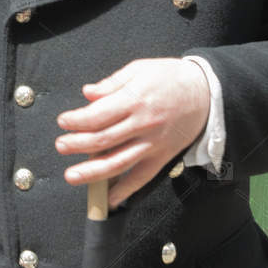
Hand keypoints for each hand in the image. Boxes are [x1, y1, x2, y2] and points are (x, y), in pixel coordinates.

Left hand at [55, 57, 210, 207]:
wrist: (207, 93)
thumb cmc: (170, 78)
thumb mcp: (140, 69)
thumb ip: (112, 83)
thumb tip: (87, 93)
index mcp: (135, 99)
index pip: (98, 115)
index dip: (77, 121)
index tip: (63, 122)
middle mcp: (143, 124)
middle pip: (103, 140)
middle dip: (77, 145)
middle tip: (61, 146)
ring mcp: (153, 144)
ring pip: (118, 163)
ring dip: (92, 172)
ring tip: (71, 176)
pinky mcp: (162, 157)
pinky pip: (141, 178)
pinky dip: (124, 190)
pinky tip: (109, 199)